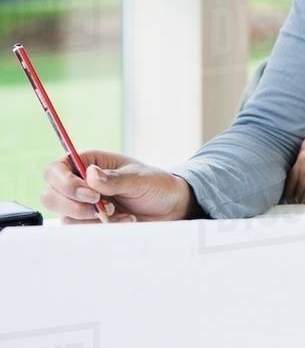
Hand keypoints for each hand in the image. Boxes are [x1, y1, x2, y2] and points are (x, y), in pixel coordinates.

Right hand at [42, 150, 195, 223]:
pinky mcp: (88, 222)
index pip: (55, 169)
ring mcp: (80, 203)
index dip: (64, 183)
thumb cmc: (155, 185)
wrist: (168, 207)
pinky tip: (123, 220)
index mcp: (89, 162)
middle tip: (102, 206)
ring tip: (120, 213)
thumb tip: (90, 175)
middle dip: (73, 205)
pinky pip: (81, 229)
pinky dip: (102, 228)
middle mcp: (79, 182)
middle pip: (50, 195)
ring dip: (92, 218)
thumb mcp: (140, 179)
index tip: (90, 194)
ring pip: (64, 215)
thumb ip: (115, 179)